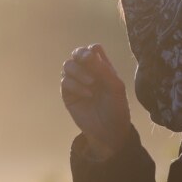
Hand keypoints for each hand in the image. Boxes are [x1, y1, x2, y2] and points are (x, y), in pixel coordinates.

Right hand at [60, 44, 130, 159]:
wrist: (109, 131)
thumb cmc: (116, 108)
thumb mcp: (115, 86)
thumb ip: (103, 69)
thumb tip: (88, 53)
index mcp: (101, 68)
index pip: (92, 50)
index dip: (91, 51)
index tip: (96, 58)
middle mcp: (87, 73)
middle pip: (77, 54)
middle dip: (80, 55)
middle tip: (87, 60)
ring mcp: (76, 83)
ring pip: (68, 65)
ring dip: (79, 71)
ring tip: (92, 83)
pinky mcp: (68, 94)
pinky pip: (65, 82)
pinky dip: (75, 85)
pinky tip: (88, 94)